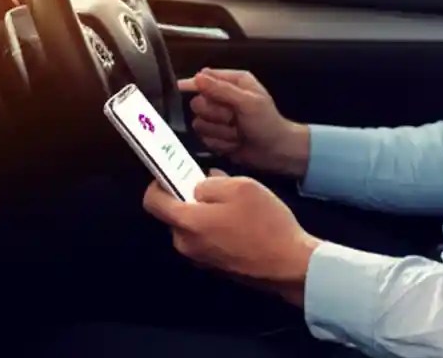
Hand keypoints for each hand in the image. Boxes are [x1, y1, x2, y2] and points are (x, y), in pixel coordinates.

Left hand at [143, 169, 320, 304]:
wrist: (289, 265)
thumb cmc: (265, 224)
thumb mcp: (240, 187)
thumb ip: (211, 183)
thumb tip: (199, 186)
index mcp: (188, 223)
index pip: (153, 201)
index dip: (159, 183)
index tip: (173, 173)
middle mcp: (188, 245)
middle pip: (175, 215)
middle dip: (190, 198)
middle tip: (218, 188)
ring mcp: (202, 259)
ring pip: (193, 228)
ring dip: (207, 215)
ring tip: (237, 207)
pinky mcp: (217, 268)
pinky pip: (208, 241)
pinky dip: (217, 230)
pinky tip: (243, 225)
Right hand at [178, 69, 310, 177]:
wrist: (275, 151)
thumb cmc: (267, 123)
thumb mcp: (247, 102)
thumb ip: (222, 89)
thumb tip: (198, 77)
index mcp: (234, 82)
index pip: (205, 78)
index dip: (194, 84)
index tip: (182, 87)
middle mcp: (224, 97)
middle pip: (198, 103)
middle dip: (216, 115)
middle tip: (234, 119)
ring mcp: (218, 118)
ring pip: (200, 123)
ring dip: (221, 132)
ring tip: (238, 132)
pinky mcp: (215, 135)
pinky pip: (204, 139)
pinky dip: (221, 143)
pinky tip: (235, 142)